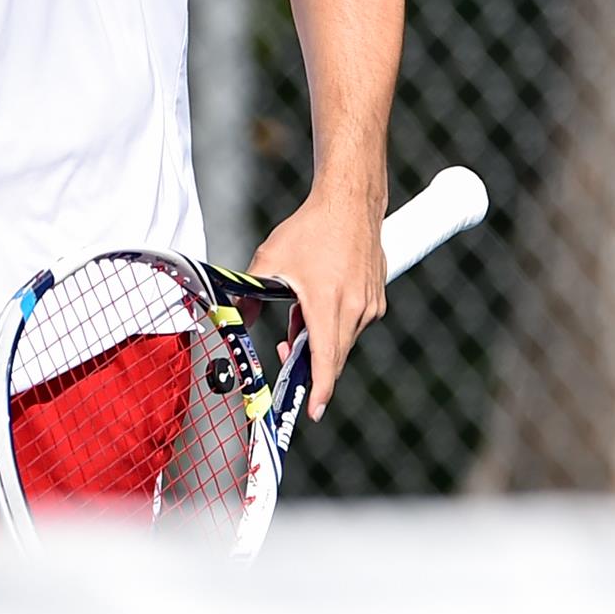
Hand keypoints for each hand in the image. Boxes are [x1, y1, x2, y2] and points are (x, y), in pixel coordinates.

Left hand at [248, 191, 385, 419]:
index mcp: (329, 302)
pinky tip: (320, 301)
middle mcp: (356, 308)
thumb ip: (251, 294)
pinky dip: (335, 323)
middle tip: (283, 354)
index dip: (319, 390)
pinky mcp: (377, 297)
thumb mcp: (271, 259)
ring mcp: (371, 304)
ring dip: (321, 338)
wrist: (351, 202)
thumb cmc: (312, 228)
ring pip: (343, 339)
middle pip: (334, 355)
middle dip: (310, 364)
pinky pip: (354, 323)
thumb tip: (237, 320)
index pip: (326, 358)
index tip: (313, 411)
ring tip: (298, 314)